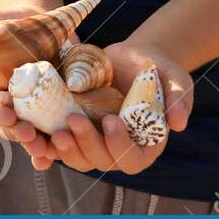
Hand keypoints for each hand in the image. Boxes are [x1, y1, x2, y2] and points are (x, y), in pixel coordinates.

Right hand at [0, 5, 55, 167]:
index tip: (8, 115)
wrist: (39, 21)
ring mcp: (30, 108)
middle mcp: (8, 102)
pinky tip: (55, 156)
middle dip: (18, 132)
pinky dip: (54, 145)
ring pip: (30, 133)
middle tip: (29, 135)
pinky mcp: (52, 107)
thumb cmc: (7, 21)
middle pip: (10, 125)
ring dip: (35, 145)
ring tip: (44, 152)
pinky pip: (52, 129)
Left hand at [35, 39, 194, 175]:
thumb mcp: (176, 79)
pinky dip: (49, 143)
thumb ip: (180, 99)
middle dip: (87, 144)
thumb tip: (179, 123)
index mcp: (145, 145)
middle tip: (74, 119)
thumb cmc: (159, 70)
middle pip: (102, 160)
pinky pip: (63, 145)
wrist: (132, 58)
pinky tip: (38, 132)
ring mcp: (97, 141)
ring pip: (79, 158)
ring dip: (66, 149)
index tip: (112, 120)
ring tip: (55, 130)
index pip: (132, 159)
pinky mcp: (78, 130)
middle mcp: (119, 149)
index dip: (120, 147)